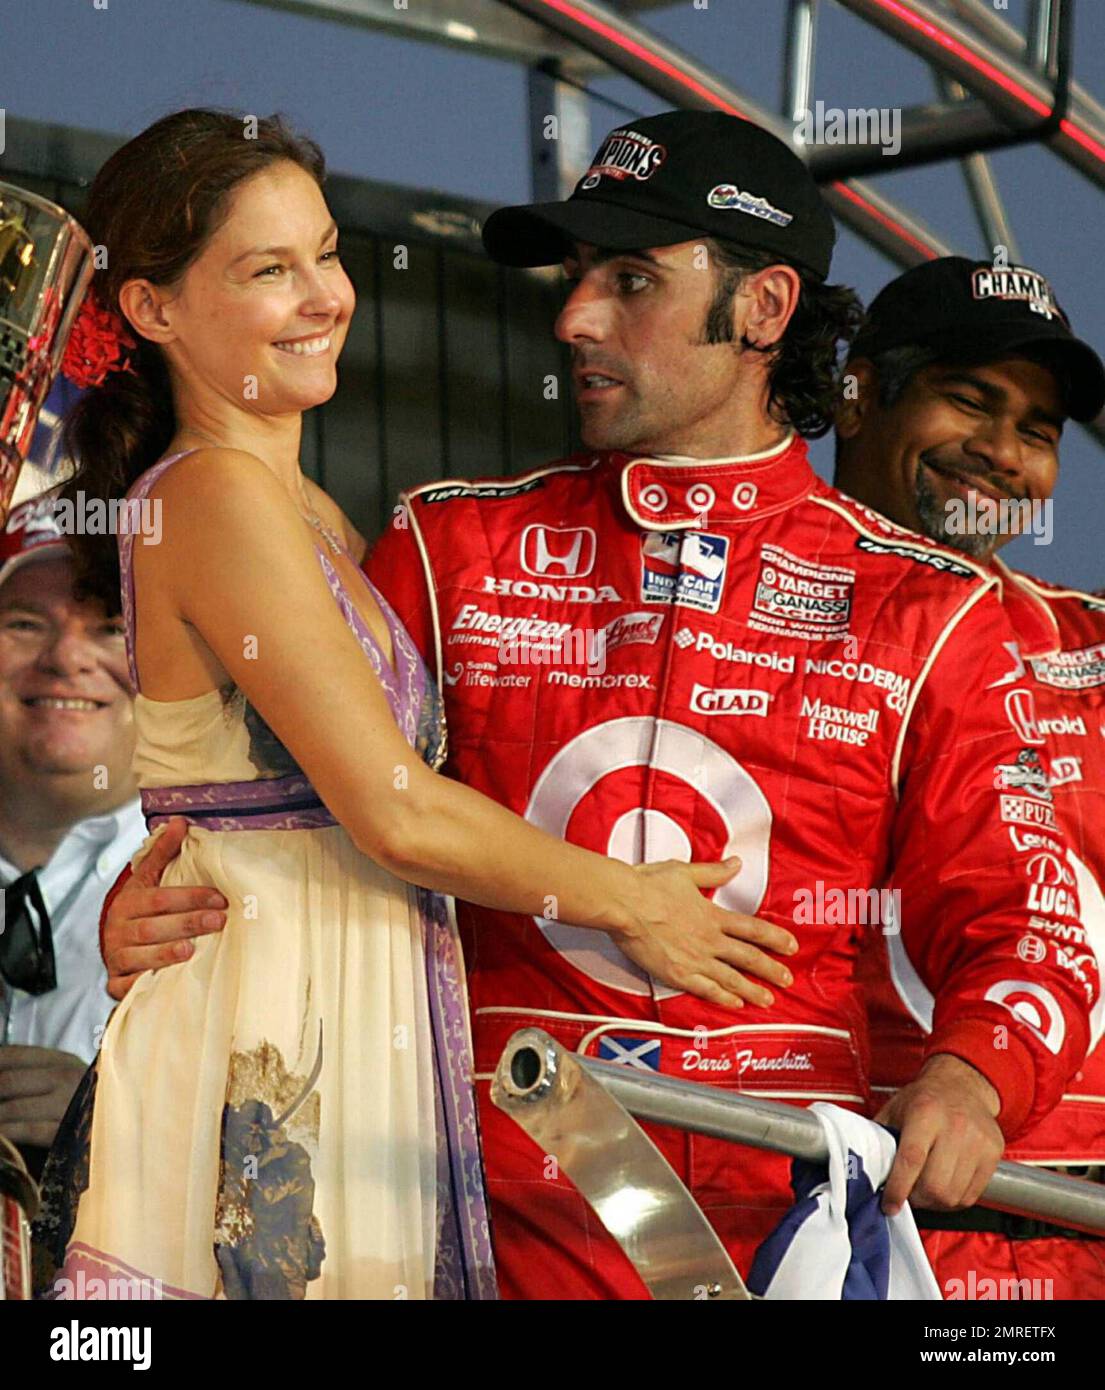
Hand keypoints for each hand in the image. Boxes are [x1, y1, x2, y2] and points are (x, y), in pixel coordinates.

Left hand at [0, 1045, 86, 1147]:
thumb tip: (0, 1069)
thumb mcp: (64, 1084)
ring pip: (10, 1107)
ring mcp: (67, 1104)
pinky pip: (24, 1130)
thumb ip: (33, 1077)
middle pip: (6, 1080)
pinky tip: (0, 1136)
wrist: (119, 1137)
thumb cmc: (83, 1110)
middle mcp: (66, 1077)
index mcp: (62, 1061)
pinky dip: (4, 1133)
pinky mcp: (65, 1132)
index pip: (13, 1055)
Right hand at [104, 816, 226, 999]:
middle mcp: (117, 930)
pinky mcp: (116, 983)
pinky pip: (127, 986)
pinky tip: (166, 981)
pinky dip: (144, 983)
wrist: (115, 944)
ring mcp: (116, 957)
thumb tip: (179, 822)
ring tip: (191, 951)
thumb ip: (163, 853)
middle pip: (152, 927)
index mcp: (127, 902)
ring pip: (140, 956)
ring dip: (166, 954)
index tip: (220, 898)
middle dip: (187, 923)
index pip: (159, 898)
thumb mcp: (148, 880)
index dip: (189, 897)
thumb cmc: (140, 910)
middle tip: (219, 921)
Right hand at [619, 857, 797, 1009]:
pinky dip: (723, 998)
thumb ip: (713, 872)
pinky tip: (735, 1004)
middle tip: (788, 980)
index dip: (775, 938)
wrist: (623, 903)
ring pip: (731, 978)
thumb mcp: (685, 872)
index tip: (791, 946)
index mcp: (713, 915)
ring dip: (752, 990)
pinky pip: (706, 989)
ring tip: (768, 1000)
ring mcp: (695, 959)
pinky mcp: (677, 973)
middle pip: (748, 958)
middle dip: (771, 970)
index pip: (753, 928)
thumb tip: (736, 864)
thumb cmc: (649, 884)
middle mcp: (709, 940)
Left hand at [877, 1053, 1003, 1215]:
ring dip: (935, 1202)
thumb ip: (880, 1138)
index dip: (898, 1189)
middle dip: (917, 1199)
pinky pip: (972, 1195)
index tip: (889, 1205)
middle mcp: (954, 1126)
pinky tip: (944, 1188)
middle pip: (934, 1185)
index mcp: (925, 1113)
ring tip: (925, 1191)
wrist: (962, 1084)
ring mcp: (978, 1141)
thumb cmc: (924, 1099)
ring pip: (953, 1196)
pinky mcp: (993, 1153)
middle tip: (908, 1194)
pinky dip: (954, 1201)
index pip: (911, 1160)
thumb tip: (864, 1170)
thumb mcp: (895, 1109)